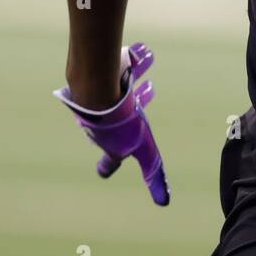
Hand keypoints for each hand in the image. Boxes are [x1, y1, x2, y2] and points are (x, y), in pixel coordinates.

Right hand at [53, 42, 169, 205]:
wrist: (96, 87)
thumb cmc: (119, 122)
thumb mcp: (144, 151)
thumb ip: (154, 174)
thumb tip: (164, 203)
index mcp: (108, 143)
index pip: (110, 161)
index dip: (109, 167)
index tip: (104, 172)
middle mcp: (98, 124)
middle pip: (119, 119)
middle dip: (135, 108)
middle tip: (149, 94)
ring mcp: (92, 100)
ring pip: (118, 89)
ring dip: (135, 80)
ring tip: (149, 64)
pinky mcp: (91, 78)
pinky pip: (116, 70)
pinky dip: (130, 62)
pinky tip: (143, 52)